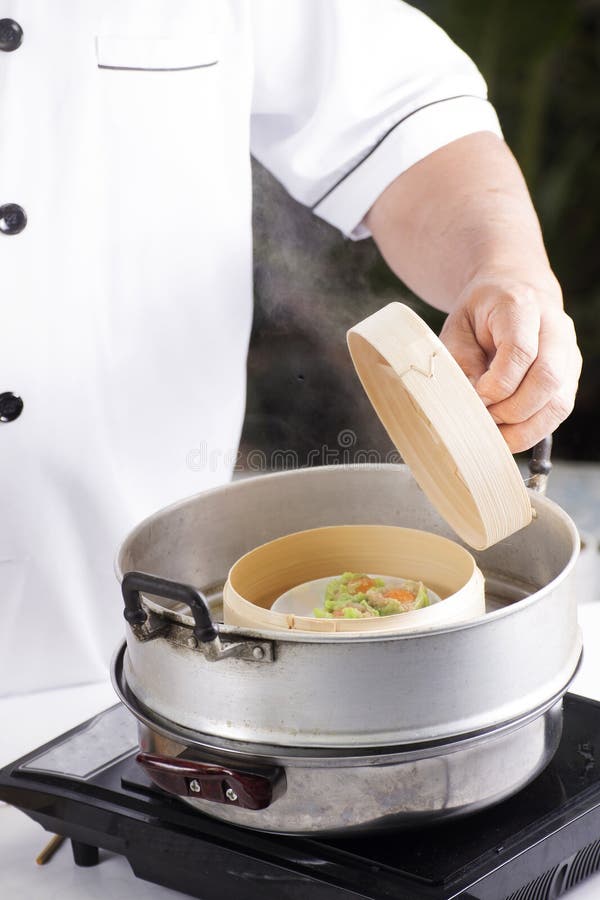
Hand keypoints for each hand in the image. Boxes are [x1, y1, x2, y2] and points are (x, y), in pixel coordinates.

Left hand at [439, 269, 581, 452]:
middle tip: (482, 419)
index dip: (496, 384)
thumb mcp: (457, 328)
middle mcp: (555, 328)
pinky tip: (507, 435)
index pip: (520, 350)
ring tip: (492, 436)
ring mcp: (569, 353)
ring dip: (524, 429)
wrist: (514, 292)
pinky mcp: (570, 376)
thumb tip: (471, 402)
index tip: (474, 398)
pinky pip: (558, 412)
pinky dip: (532, 431)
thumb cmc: (480, 314)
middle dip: (511, 410)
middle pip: (547, 378)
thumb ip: (461, 361)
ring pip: (559, 402)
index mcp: (521, 306)